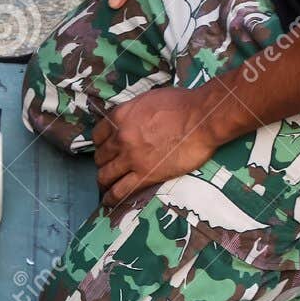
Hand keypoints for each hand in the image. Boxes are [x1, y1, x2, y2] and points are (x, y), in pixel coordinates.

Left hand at [93, 86, 224, 207]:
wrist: (202, 119)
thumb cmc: (183, 104)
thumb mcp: (148, 99)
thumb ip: (133, 112)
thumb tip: (131, 120)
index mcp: (120, 117)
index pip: (97, 135)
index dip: (101, 144)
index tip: (106, 149)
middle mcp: (120, 138)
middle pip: (101, 157)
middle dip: (103, 163)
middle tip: (109, 168)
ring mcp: (131, 158)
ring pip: (106, 175)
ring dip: (104, 181)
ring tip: (106, 186)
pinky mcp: (145, 175)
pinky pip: (120, 191)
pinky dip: (111, 197)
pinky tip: (109, 201)